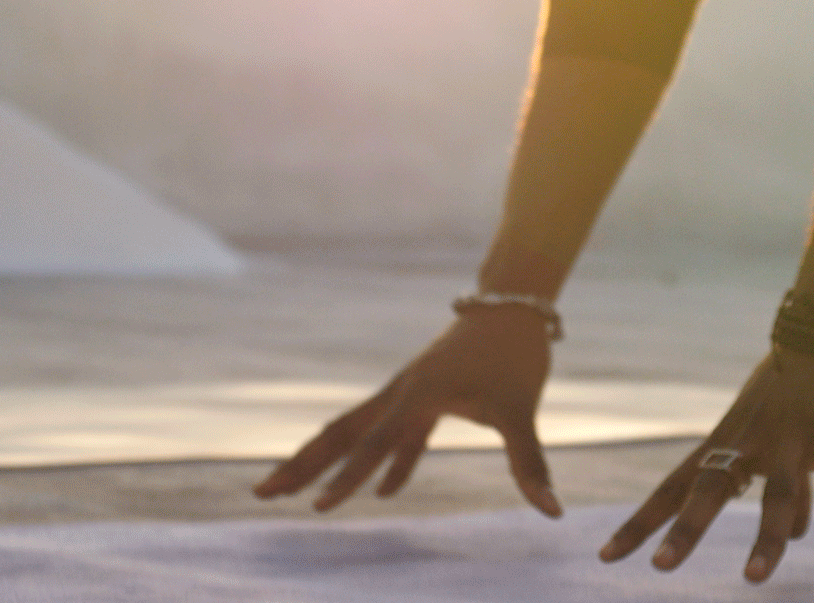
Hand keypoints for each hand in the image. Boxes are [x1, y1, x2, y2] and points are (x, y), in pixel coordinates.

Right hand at [251, 304, 559, 515]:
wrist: (514, 303)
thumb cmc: (517, 353)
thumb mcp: (521, 411)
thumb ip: (531, 463)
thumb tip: (552, 511)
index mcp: (417, 396)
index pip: (374, 447)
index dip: (347, 480)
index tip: (318, 509)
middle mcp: (401, 392)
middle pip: (340, 435)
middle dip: (301, 467)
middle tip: (262, 494)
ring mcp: (408, 391)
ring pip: (356, 431)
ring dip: (325, 461)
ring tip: (292, 490)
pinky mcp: (423, 393)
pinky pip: (393, 433)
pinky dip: (386, 461)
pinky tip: (386, 491)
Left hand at [600, 349, 813, 582]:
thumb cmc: (801, 376)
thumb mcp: (777, 427)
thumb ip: (788, 484)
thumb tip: (800, 533)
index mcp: (727, 438)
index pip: (674, 486)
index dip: (642, 523)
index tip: (606, 556)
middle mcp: (750, 440)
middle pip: (710, 488)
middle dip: (685, 530)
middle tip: (660, 567)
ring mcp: (793, 439)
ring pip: (776, 496)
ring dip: (766, 539)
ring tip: (752, 579)